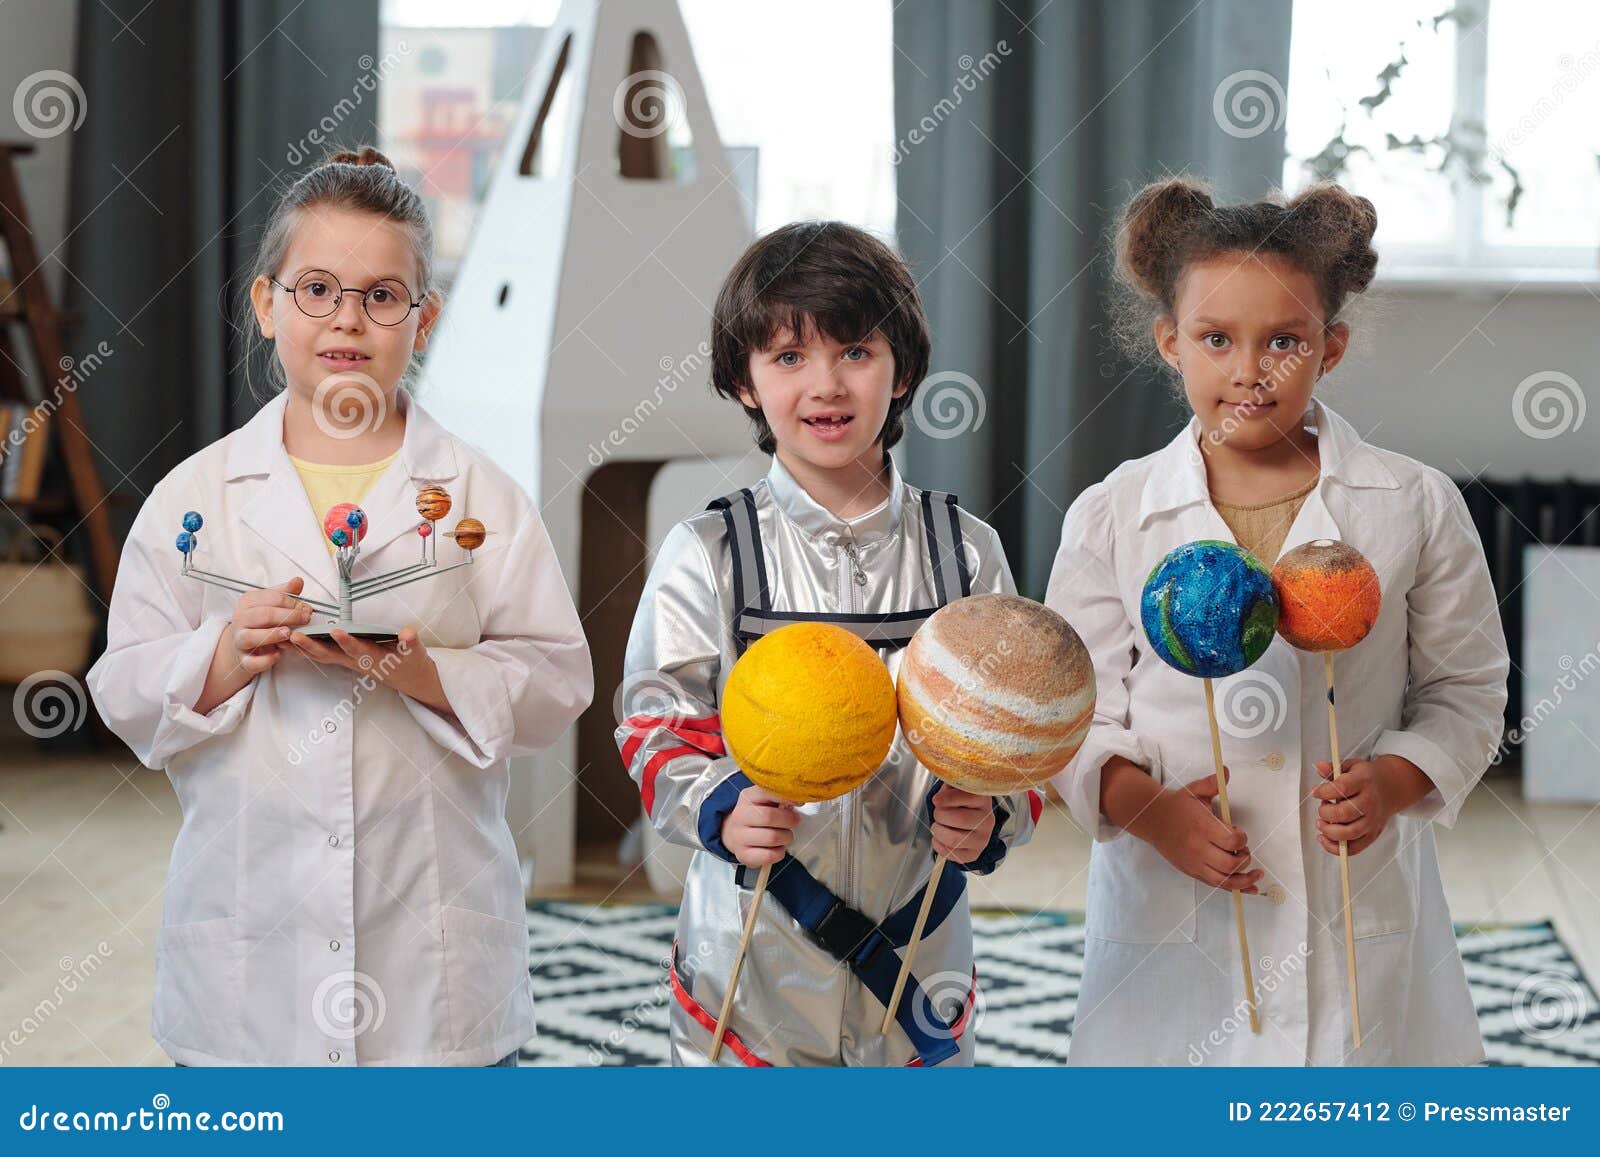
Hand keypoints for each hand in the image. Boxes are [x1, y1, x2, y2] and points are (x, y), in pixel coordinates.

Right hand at [193, 577, 311, 713]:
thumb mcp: (271, 604)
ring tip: (289, 633)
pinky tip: (278, 654)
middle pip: (263, 615)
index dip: (291, 602)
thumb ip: (285, 593)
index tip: (306, 608)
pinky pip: (253, 662)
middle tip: (305, 618)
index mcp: (248, 602)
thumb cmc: (261, 621)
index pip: (271, 598)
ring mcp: (240, 641)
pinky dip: (266, 659)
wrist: (242, 645)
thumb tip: (298, 581)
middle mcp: (240, 620)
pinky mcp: (244, 660)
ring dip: (273, 635)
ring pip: (252, 637)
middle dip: (288, 616)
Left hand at [287, 625, 447, 711]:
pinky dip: (302, 650)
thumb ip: (411, 643)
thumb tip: (409, 634)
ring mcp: (346, 661)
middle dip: (311, 646)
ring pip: (319, 656)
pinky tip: (287, 642)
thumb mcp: (415, 652)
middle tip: (294, 636)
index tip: (336, 631)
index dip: (347, 641)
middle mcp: (355, 660)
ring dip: (300, 649)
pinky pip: (318, 655)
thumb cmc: (409, 661)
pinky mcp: (342, 659)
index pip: (357, 649)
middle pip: (329, 655)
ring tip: (282, 638)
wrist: (406, 677)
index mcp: (373, 657)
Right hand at [721, 785, 798, 867]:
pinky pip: (769, 855)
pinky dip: (779, 852)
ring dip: (786, 837)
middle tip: (795, 821)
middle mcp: (740, 816)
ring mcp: (739, 837)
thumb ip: (780, 796)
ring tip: (786, 835)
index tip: (800, 802)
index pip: (766, 792)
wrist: (735, 833)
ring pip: (771, 838)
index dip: (786, 797)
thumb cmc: (757, 815)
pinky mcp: (743, 855)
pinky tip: (778, 847)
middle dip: (788, 820)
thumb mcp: (765, 800)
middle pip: (769, 817)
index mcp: (747, 797)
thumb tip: (798, 799)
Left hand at [930, 784, 995, 863]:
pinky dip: (939, 846)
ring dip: (938, 832)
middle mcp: (987, 820)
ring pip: (954, 839)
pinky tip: (938, 838)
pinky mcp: (975, 853)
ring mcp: (983, 839)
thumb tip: (939, 799)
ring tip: (937, 827)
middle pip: (958, 819)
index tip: (936, 800)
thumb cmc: (960, 801)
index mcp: (983, 800)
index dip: (946, 799)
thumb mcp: (956, 787)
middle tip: (938, 814)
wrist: (971, 816)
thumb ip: (950, 787)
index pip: (966, 798)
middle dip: (940, 815)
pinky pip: (953, 854)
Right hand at [1142, 768, 1261, 892]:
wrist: (1153, 819)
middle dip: (1244, 858)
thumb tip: (1226, 772)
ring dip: (1244, 878)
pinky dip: (1236, 888)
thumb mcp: (1194, 790)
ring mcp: (1194, 863)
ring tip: (1254, 872)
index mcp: (1202, 827)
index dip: (1242, 838)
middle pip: (1230, 863)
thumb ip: (1212, 783)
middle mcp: (1198, 848)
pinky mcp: (1192, 872)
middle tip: (1243, 849)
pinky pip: (1217, 885)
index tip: (1238, 830)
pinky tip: (1250, 887)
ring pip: (1225, 880)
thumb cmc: (1178, 806)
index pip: (1231, 840)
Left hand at [1312, 754, 1433, 855]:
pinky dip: (1336, 848)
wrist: (1392, 787)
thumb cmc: (1367, 778)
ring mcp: (1372, 820)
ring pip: (1349, 833)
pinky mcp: (1372, 834)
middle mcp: (1370, 802)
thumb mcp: (1351, 766)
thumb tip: (1319, 766)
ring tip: (1321, 823)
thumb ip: (1333, 768)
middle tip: (1322, 808)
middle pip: (1344, 814)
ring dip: (1329, 831)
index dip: (1324, 792)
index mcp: (1364, 782)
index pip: (1342, 788)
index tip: (1315, 792)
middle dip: (1325, 813)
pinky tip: (1325, 838)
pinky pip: (1354, 848)